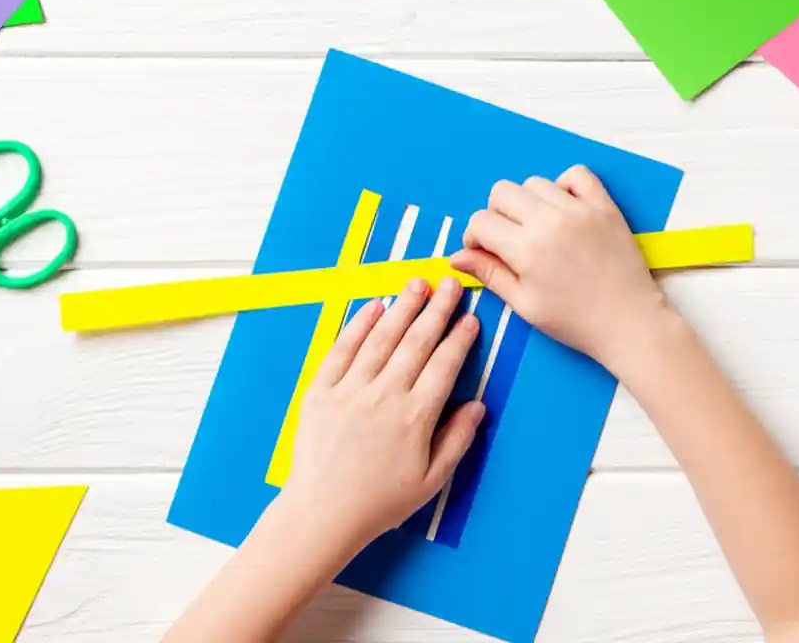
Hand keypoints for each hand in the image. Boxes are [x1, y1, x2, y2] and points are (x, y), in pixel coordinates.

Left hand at [280, 277, 484, 548]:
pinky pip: (342, 350)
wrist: (323, 513)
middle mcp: (384, 396)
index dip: (460, 339)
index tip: (471, 318)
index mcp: (415, 417)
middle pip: (416, 342)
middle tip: (451, 285)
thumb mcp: (431, 481)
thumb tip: (477, 406)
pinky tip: (372, 307)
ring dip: (402, 307)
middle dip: (437, 310)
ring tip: (417, 284)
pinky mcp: (320, 392)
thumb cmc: (379, 502)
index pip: (444, 366)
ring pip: (381, 339)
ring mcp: (350, 391)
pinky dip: (357, 326)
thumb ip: (457, 440)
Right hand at [450, 165, 669, 366]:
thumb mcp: (525, 305)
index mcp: (527, 250)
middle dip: (496, 215)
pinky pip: (576, 174)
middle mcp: (551, 222)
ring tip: (538, 228)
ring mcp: (580, 210)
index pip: (481, 221)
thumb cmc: (576, 321)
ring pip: (534, 182)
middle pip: (502, 192)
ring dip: (528, 202)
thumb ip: (490, 274)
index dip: (474, 237)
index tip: (483, 252)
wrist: (628, 322)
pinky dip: (564, 185)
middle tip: (509, 240)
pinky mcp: (604, 206)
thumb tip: (457, 257)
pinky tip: (563, 209)